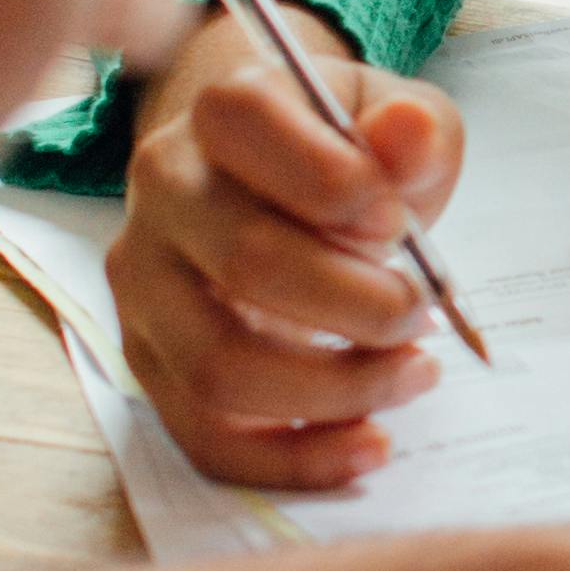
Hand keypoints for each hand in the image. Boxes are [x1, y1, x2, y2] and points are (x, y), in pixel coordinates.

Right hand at [108, 2, 463, 490]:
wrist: (277, 187)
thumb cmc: (345, 155)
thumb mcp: (399, 119)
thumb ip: (414, 130)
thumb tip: (403, 137)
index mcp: (220, 111)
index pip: (247, 125)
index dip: (336, 180)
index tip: (399, 219)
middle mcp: (163, 193)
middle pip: (246, 263)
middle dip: (360, 305)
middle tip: (423, 314)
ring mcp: (146, 286)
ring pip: (218, 369)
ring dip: (336, 391)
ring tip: (412, 373)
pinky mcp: (153, 363)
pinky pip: (209, 438)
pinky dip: (296, 459)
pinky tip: (369, 443)